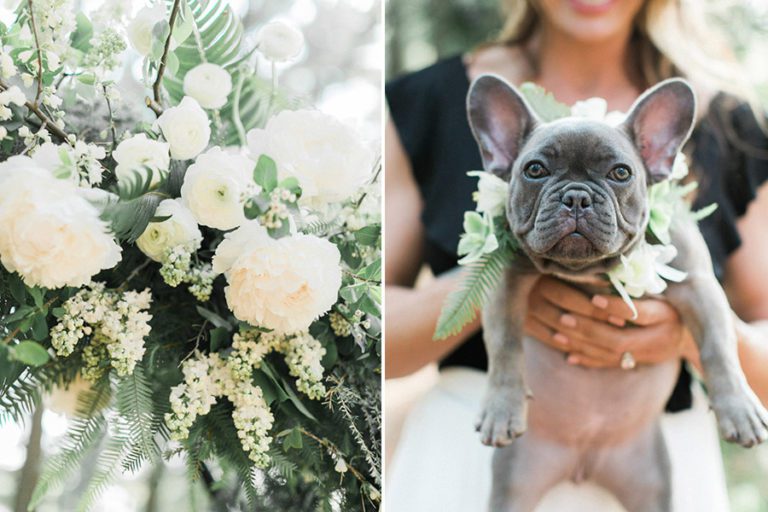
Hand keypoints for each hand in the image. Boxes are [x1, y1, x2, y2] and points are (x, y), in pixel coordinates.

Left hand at [524, 276, 695, 367]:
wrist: (689, 335)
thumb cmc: (670, 302)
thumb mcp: (660, 290)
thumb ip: (638, 284)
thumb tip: (605, 269)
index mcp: (665, 315)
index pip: (640, 314)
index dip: (616, 308)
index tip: (593, 299)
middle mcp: (658, 339)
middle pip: (620, 339)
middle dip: (589, 330)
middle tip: (564, 318)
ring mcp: (647, 355)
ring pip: (611, 355)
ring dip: (583, 345)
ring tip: (558, 334)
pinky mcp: (637, 364)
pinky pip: (609, 365)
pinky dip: (588, 360)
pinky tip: (568, 355)